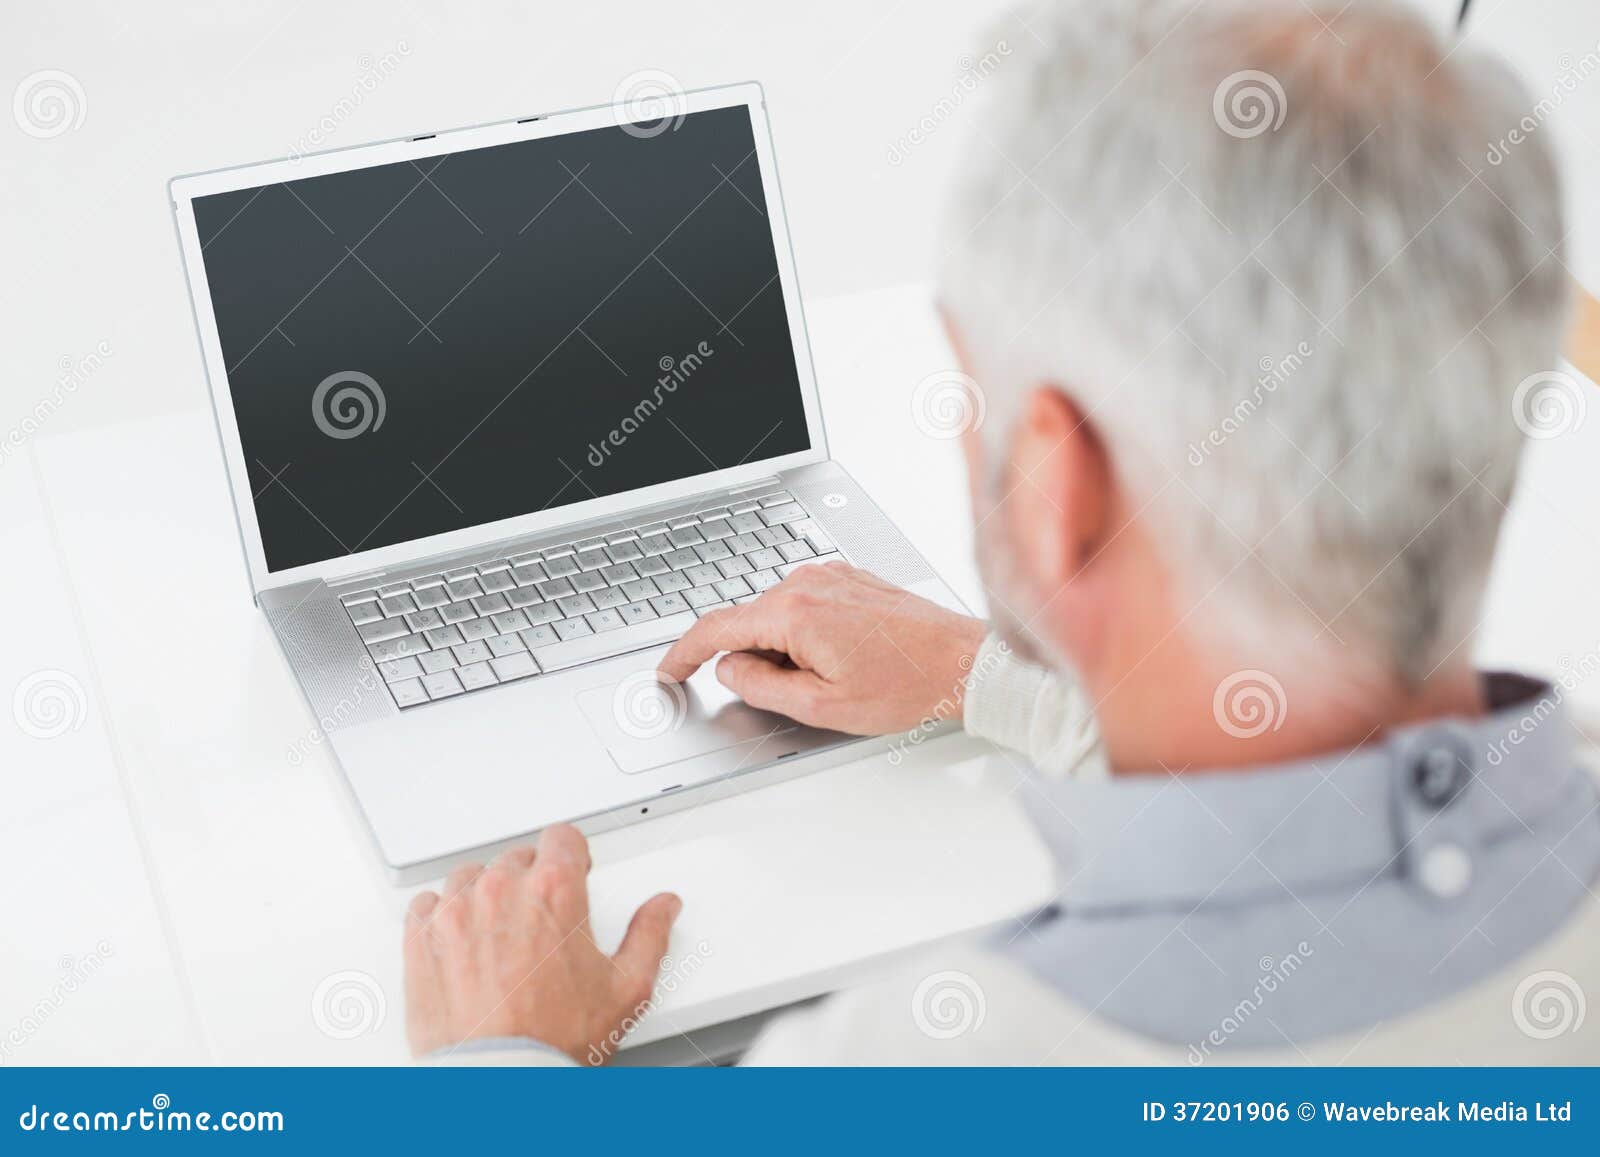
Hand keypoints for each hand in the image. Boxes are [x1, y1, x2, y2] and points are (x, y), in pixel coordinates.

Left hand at [403, 824, 681, 1063]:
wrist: (499, 1080)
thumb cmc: (554, 1039)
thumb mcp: (626, 989)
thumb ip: (649, 936)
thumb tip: (663, 908)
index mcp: (554, 892)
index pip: (562, 836)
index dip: (572, 856)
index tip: (572, 873)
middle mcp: (500, 892)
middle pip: (517, 858)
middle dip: (532, 882)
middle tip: (541, 921)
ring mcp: (455, 914)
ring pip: (470, 877)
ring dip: (485, 896)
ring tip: (499, 934)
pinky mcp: (420, 940)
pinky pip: (427, 905)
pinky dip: (442, 917)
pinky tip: (461, 942)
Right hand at [657, 561, 988, 734]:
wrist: (961, 662)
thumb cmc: (905, 685)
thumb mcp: (821, 706)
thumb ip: (762, 687)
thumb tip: (731, 671)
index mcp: (794, 612)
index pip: (715, 628)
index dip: (684, 654)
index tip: (670, 671)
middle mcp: (808, 582)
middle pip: (748, 623)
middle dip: (754, 661)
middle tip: (796, 694)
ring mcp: (829, 575)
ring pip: (777, 615)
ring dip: (784, 649)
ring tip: (834, 678)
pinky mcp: (848, 578)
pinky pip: (805, 605)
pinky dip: (805, 635)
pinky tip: (843, 659)